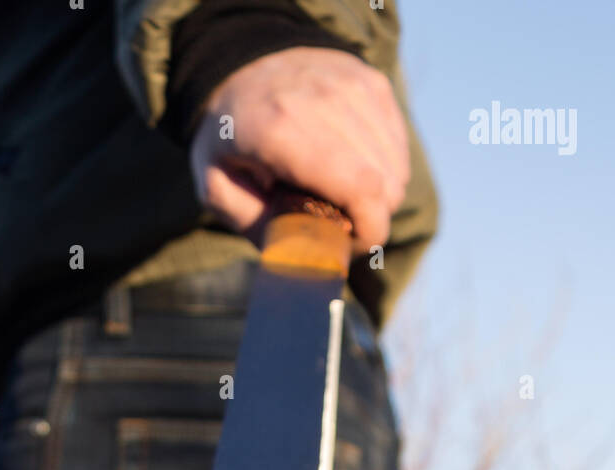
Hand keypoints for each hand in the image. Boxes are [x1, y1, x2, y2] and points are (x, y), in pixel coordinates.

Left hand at [189, 47, 409, 254]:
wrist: (238, 67)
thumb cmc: (227, 137)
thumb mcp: (216, 187)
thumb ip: (255, 226)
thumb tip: (300, 258)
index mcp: (283, 129)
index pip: (362, 188)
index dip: (370, 230)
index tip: (355, 247)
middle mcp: (325, 99)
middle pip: (385, 182)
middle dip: (373, 219)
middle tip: (342, 227)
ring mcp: (353, 85)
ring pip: (397, 165)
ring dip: (380, 195)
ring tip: (345, 199)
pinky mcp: (370, 81)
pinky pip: (398, 143)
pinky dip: (385, 166)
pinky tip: (355, 170)